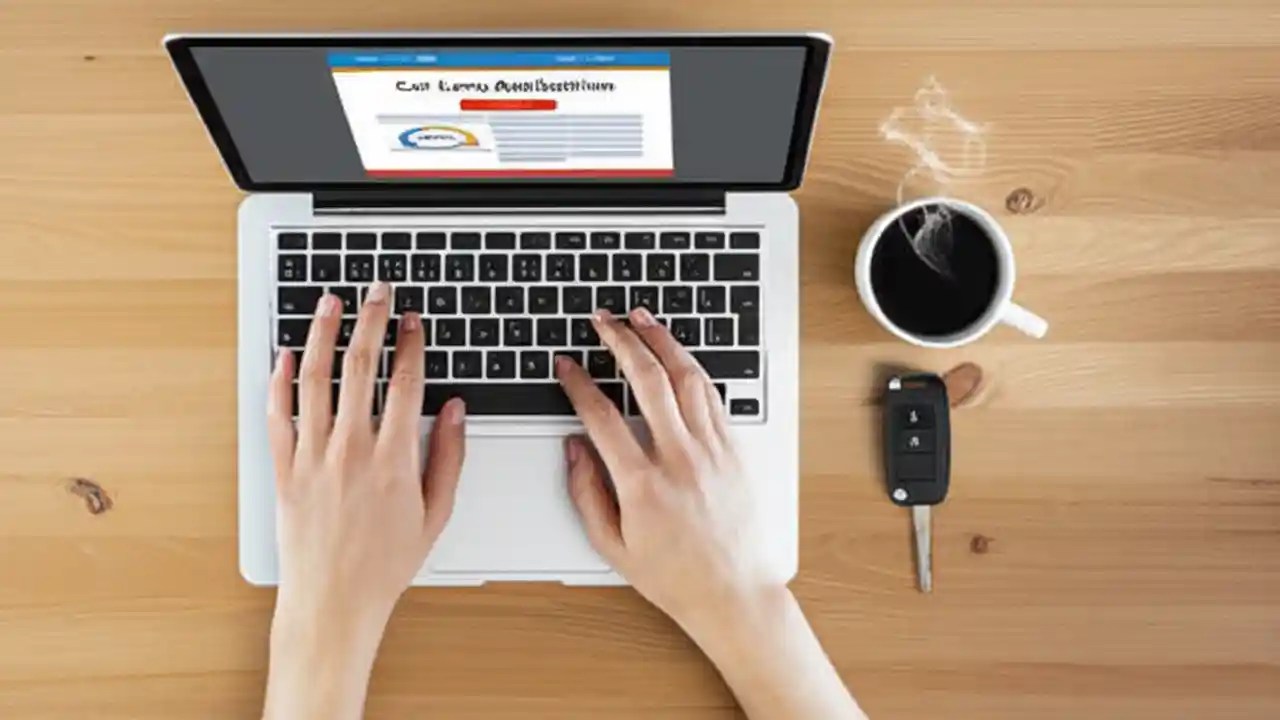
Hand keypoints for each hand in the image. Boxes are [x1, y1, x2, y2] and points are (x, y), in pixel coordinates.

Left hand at [263, 281, 465, 719]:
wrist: (333, 602)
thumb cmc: (385, 564)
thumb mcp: (435, 514)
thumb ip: (448, 457)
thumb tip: (452, 411)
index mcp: (394, 459)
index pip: (406, 382)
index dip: (411, 344)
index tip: (412, 321)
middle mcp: (351, 450)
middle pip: (361, 367)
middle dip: (371, 321)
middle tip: (376, 293)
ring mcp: (313, 457)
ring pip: (315, 379)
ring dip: (323, 334)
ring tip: (329, 303)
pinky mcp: (284, 470)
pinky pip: (277, 415)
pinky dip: (279, 380)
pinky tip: (285, 354)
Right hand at [554, 307, 777, 628]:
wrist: (733, 592)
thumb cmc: (675, 576)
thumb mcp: (612, 546)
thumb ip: (586, 492)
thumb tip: (574, 447)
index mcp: (643, 486)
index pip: (602, 416)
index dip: (578, 383)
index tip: (566, 365)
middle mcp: (680, 460)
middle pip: (648, 380)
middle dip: (621, 341)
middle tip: (603, 320)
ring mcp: (713, 451)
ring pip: (687, 378)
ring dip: (662, 341)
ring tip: (641, 319)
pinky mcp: (735, 450)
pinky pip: (713, 396)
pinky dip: (693, 368)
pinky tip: (678, 355)